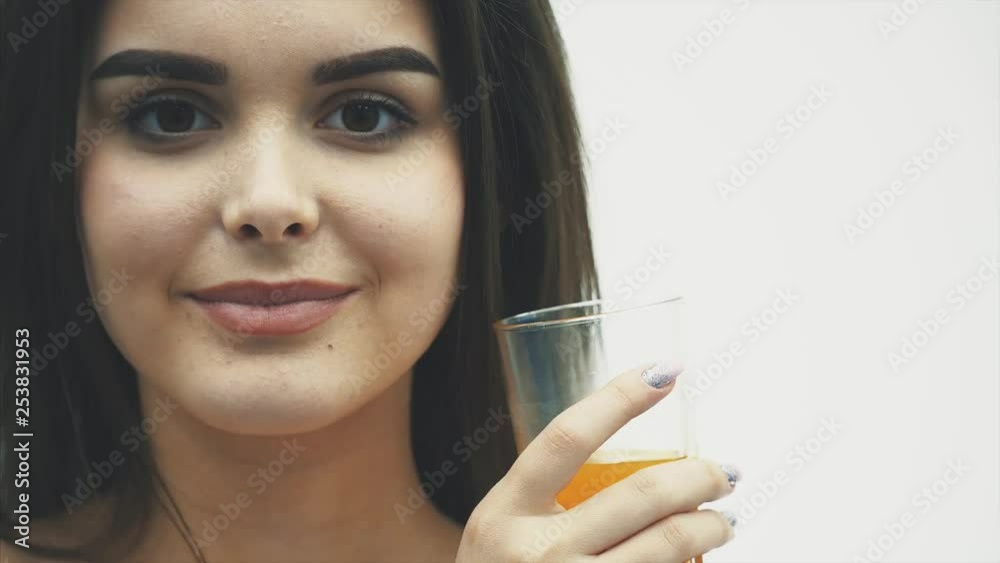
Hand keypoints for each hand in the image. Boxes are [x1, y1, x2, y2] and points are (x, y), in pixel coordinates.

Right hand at [456, 362, 738, 561]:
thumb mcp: (501, 532)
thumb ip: (544, 497)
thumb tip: (630, 455)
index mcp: (502, 513)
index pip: (565, 438)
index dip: (619, 398)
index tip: (666, 371)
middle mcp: (533, 555)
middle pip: (638, 495)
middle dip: (699, 475)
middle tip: (723, 472)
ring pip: (665, 545)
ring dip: (711, 526)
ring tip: (723, 519)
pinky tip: (703, 559)